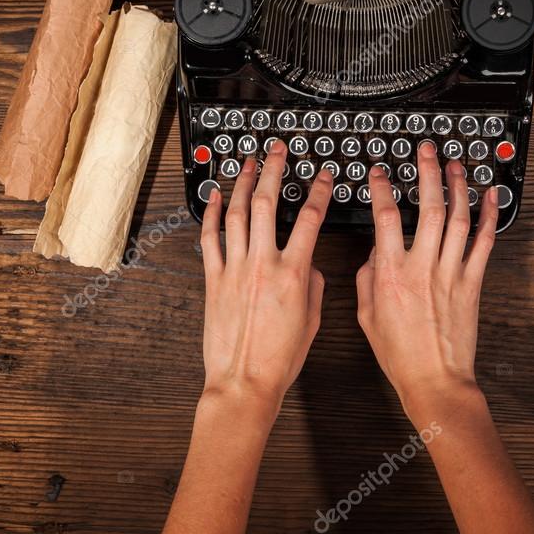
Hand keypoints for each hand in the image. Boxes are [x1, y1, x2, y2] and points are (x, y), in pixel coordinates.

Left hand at [200, 140, 332, 411]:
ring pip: (236, 213)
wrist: (244, 383)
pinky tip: (214, 196)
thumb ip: (313, 285)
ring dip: (242, 182)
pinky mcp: (214, 280)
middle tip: (276, 150)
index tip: (323, 176)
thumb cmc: (279, 360)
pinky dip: (210, 214)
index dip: (319, 192)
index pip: (310, 219)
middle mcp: (263, 265)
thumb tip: (309, 265)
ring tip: (247, 162)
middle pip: (266, 203)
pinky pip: (210, 239)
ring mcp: (235, 269)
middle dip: (272, 170)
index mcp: (294, 274)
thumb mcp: (312, 321)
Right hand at [356, 143, 497, 423]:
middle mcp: (423, 267)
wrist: (435, 381)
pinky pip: (483, 243)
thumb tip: (374, 252)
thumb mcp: (367, 315)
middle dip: (428, 173)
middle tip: (427, 151)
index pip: (386, 218)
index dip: (382, 189)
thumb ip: (368, 277)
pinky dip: (489, 217)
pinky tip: (490, 196)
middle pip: (429, 208)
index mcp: (392, 274)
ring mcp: (451, 273)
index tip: (380, 173)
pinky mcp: (472, 283)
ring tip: (456, 164)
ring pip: (458, 219)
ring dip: (457, 186)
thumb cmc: (400, 353)